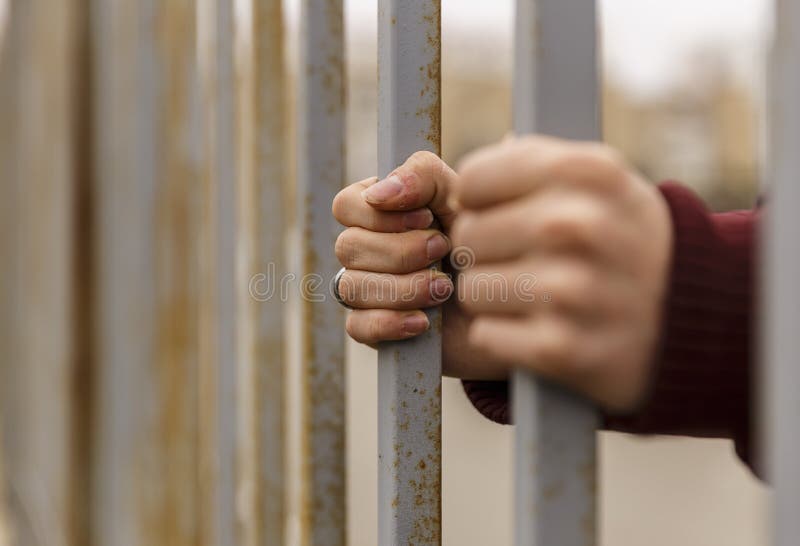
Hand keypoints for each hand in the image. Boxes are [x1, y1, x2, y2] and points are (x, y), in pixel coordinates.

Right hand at [331, 151, 510, 379]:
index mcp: (379, 210)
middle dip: (400, 252)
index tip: (425, 219)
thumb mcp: (462, 197)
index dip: (380, 215)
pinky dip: (390, 322)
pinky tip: (423, 321)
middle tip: (442, 252)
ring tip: (443, 289)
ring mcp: (366, 289)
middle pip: (347, 247)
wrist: (512, 300)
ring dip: (401, 288)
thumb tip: (378, 193)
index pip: (346, 205)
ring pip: (351, 287)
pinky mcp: (373, 327)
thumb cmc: (485, 241)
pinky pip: (357, 326)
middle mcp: (366, 248)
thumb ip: (423, 176)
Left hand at [450, 136, 671, 411]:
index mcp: (583, 171)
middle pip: (467, 235)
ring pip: (472, 288)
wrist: (695, 319)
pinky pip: (487, 334)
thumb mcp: (602, 182)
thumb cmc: (627, 240)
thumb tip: (464, 179)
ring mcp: (569, 290)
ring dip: (495, 296)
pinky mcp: (561, 349)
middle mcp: (576, 225)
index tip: (502, 213)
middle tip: (524, 259)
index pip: (472, 179)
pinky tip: (540, 327)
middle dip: (487, 250)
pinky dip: (505, 336)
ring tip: (537, 295)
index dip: (479, 200)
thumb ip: (534, 163)